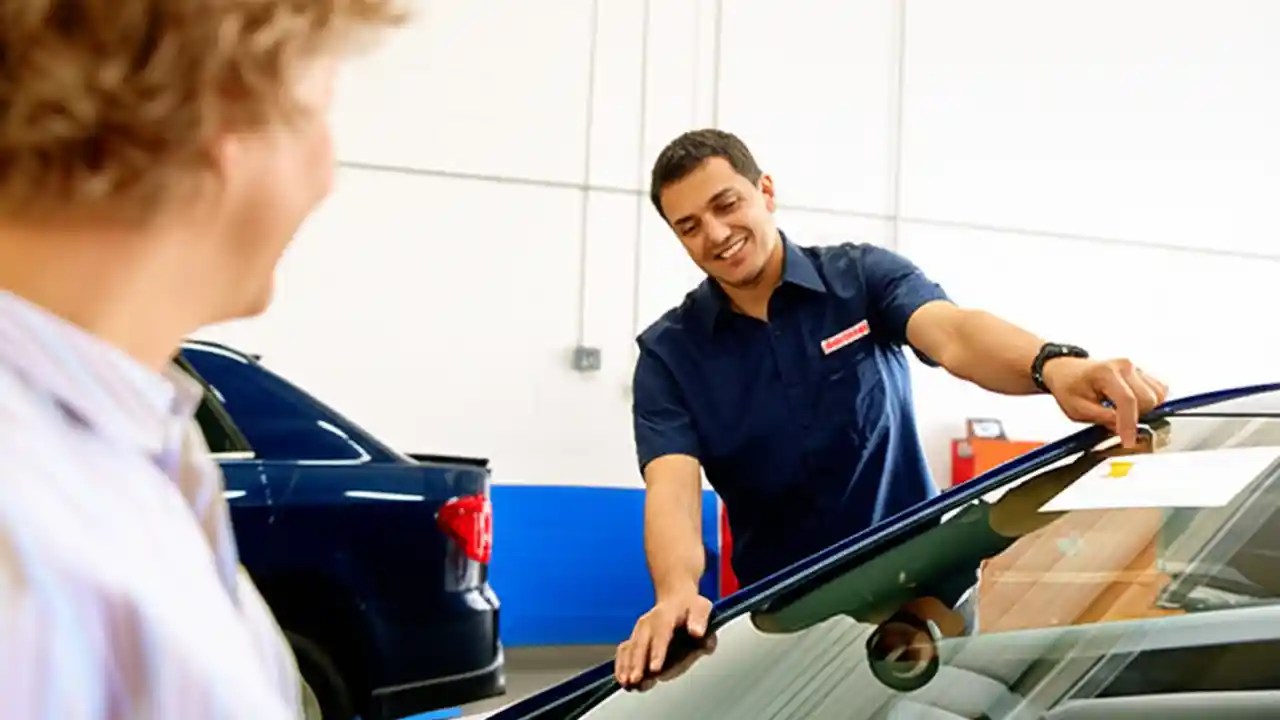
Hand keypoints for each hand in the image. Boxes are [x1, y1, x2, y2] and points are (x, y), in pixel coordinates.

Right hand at [614, 590, 713, 689]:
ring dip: (627, 666)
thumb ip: (700, 620)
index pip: (661, 635)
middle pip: (640, 644)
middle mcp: (648, 623)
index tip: (655, 668)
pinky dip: (621, 664)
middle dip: (637, 663)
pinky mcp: (634, 637)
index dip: (657, 652)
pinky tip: (622, 679)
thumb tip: (697, 632)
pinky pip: (624, 651)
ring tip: (627, 683)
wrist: (676, 598)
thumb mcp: (701, 607)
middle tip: (636, 680)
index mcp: (665, 616)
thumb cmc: (689, 607)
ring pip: (630, 648)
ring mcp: (639, 630)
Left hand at [1042, 357, 1167, 447]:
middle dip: (1137, 417)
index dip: (1130, 424)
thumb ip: (1102, 418)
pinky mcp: (1142, 373)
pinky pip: (1159, 391)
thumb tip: (1123, 428)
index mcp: (1105, 372)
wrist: (1066, 371)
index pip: (1127, 400)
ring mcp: (1135, 368)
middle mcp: (1124, 366)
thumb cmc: (1069, 387)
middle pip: (1148, 399)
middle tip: (1118, 423)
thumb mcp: (1077, 409)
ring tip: (1122, 413)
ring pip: (1157, 396)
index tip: (1129, 442)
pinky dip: (1150, 403)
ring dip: (1145, 411)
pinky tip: (1133, 406)